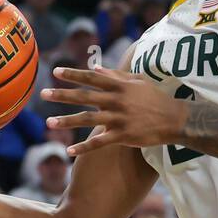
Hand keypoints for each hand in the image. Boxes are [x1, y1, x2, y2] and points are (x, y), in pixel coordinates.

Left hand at [42, 66, 185, 156]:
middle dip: (63, 95)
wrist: (174, 119)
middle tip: (43, 94)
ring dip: (67, 121)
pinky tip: (69, 151)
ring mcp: (119, 119)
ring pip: (88, 119)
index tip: (55, 72)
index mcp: (119, 86)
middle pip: (84, 96)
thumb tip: (96, 67)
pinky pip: (99, 142)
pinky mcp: (123, 136)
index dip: (73, 74)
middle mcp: (116, 100)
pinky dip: (84, 147)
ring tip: (49, 123)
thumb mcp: (137, 81)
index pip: (92, 77)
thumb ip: (115, 75)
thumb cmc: (155, 98)